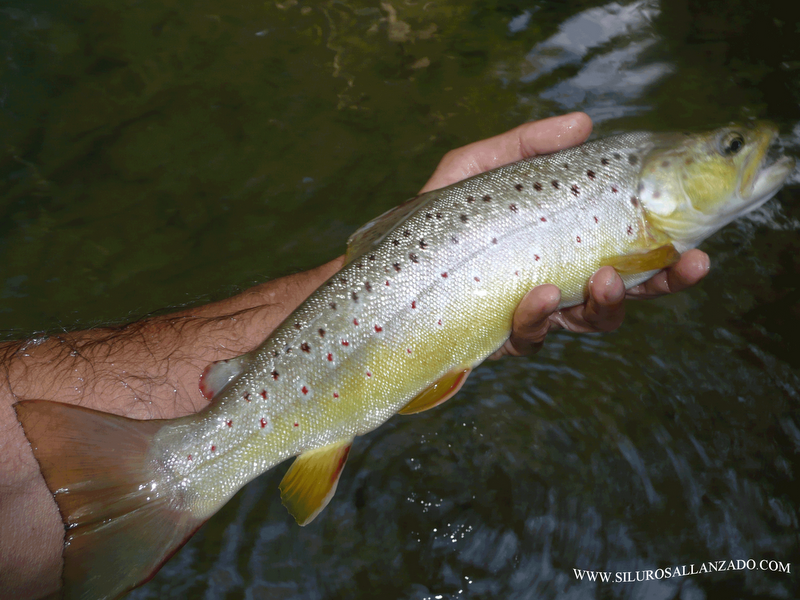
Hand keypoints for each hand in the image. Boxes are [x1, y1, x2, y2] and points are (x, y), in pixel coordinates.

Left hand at [418, 113, 710, 357]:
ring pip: (583, 325)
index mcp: (560, 248)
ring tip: (605, 277)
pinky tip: (535, 296)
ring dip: (604, 304)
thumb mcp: (476, 166)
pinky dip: (536, 319)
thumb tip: (585, 122)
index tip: (697, 252)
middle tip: (680, 267)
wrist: (382, 265)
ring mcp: (527, 317)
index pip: (625, 257)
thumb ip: (526, 145)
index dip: (665, 262)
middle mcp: (553, 286)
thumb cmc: (434, 216)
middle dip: (655, 289)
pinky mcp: (496, 340)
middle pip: (619, 297)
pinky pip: (529, 339)